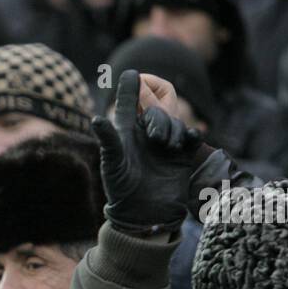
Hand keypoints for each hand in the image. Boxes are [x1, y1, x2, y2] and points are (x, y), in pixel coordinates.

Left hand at [91, 70, 200, 234]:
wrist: (145, 215)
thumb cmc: (121, 190)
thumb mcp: (112, 165)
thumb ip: (108, 141)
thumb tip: (96, 119)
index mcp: (126, 134)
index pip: (127, 104)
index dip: (129, 88)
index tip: (130, 73)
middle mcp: (145, 136)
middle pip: (156, 112)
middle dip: (158, 119)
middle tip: (156, 139)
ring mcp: (165, 146)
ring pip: (175, 123)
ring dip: (174, 131)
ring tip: (169, 148)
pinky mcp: (182, 156)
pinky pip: (191, 137)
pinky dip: (191, 136)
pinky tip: (189, 142)